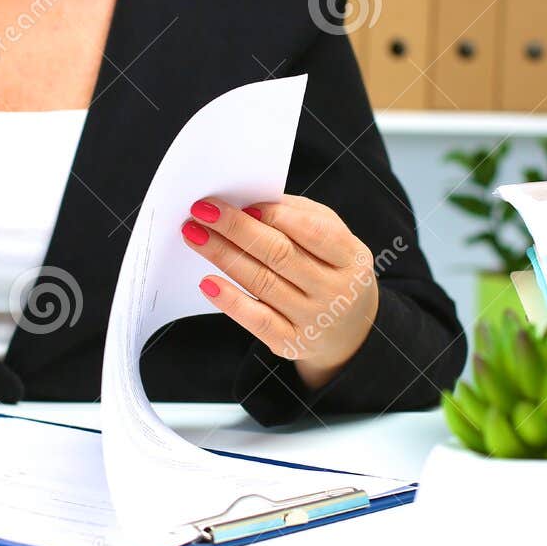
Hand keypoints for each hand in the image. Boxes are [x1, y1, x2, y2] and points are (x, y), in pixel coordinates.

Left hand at [180, 194, 378, 389]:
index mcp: (350, 257)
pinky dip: (230, 301)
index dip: (275, 215)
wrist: (351, 332)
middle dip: (237, 229)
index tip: (240, 203)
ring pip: (262, 283)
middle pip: (280, 254)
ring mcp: (313, 319)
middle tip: (202, 211)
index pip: (312, 231)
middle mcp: (335, 290)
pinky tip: (207, 282)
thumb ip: (300, 216)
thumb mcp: (335, 240)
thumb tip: (251, 204)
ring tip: (195, 235)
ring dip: (223, 256)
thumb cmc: (333, 272)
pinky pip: (256, 320)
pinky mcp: (291, 343)